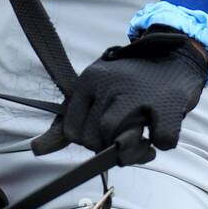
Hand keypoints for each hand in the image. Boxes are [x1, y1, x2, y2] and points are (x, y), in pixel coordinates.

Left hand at [30, 24, 207, 156]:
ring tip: (141, 137)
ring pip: (118, 142)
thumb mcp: (93, 95)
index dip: (88, 140)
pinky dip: (160, 143)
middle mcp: (110, 84)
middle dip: (109, 147)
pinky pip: (159, 142)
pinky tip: (159, 127)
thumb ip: (65, 125)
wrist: (171, 58)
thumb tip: (36, 149)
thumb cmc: (127, 84)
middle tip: (125, 132)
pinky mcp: (167, 104)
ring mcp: (139, 94)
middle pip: (94, 140)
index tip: (102, 130)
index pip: (73, 131)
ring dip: (132, 150)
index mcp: (90, 80)